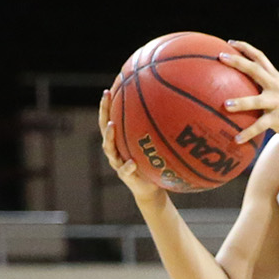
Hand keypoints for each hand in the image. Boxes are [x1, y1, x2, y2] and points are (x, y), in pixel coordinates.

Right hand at [98, 85, 169, 202]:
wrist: (151, 189)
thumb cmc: (153, 164)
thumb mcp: (155, 146)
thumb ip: (157, 131)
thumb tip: (173, 108)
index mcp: (120, 141)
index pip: (110, 119)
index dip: (107, 105)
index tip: (108, 89)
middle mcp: (115, 149)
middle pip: (105, 128)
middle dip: (104, 111)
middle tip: (107, 97)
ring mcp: (118, 163)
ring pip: (109, 149)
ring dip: (110, 136)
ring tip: (112, 125)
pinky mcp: (126, 177)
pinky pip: (125, 171)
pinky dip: (127, 166)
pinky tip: (132, 162)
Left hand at [218, 41, 278, 144]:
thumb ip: (263, 88)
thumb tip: (239, 87)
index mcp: (275, 78)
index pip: (259, 57)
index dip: (245, 48)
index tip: (229, 42)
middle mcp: (276, 86)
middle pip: (255, 69)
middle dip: (238, 62)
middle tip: (221, 57)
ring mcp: (278, 102)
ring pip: (256, 100)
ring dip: (240, 102)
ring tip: (225, 105)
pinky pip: (260, 126)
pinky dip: (248, 133)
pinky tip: (236, 140)